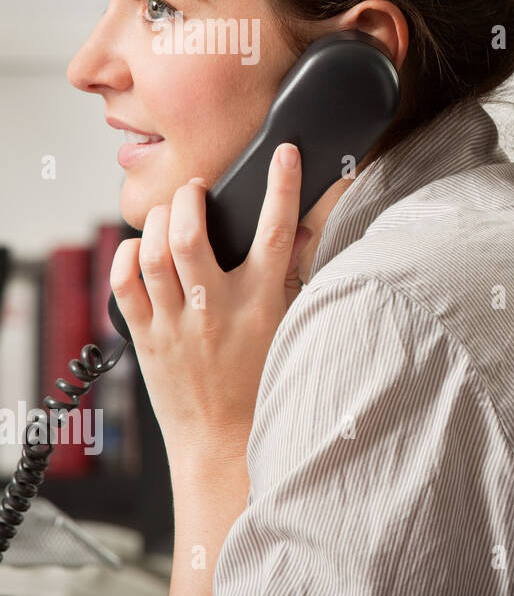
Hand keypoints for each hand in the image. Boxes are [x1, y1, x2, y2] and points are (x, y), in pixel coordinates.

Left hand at [109, 143, 312, 463]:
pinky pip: (124, 282)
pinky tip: (142, 249)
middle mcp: (215, 310)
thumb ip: (294, 271)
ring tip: (169, 213)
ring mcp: (175, 324)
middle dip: (189, 197)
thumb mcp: (289, 324)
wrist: (223, 440)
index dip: (284, 186)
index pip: (276, 232)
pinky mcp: (144, 337)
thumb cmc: (262, 382)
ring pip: (151, 252)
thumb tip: (307, 226)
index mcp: (262, 304)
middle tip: (196, 189)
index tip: (285, 154)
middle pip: (189, 233)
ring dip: (158, 221)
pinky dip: (129, 254)